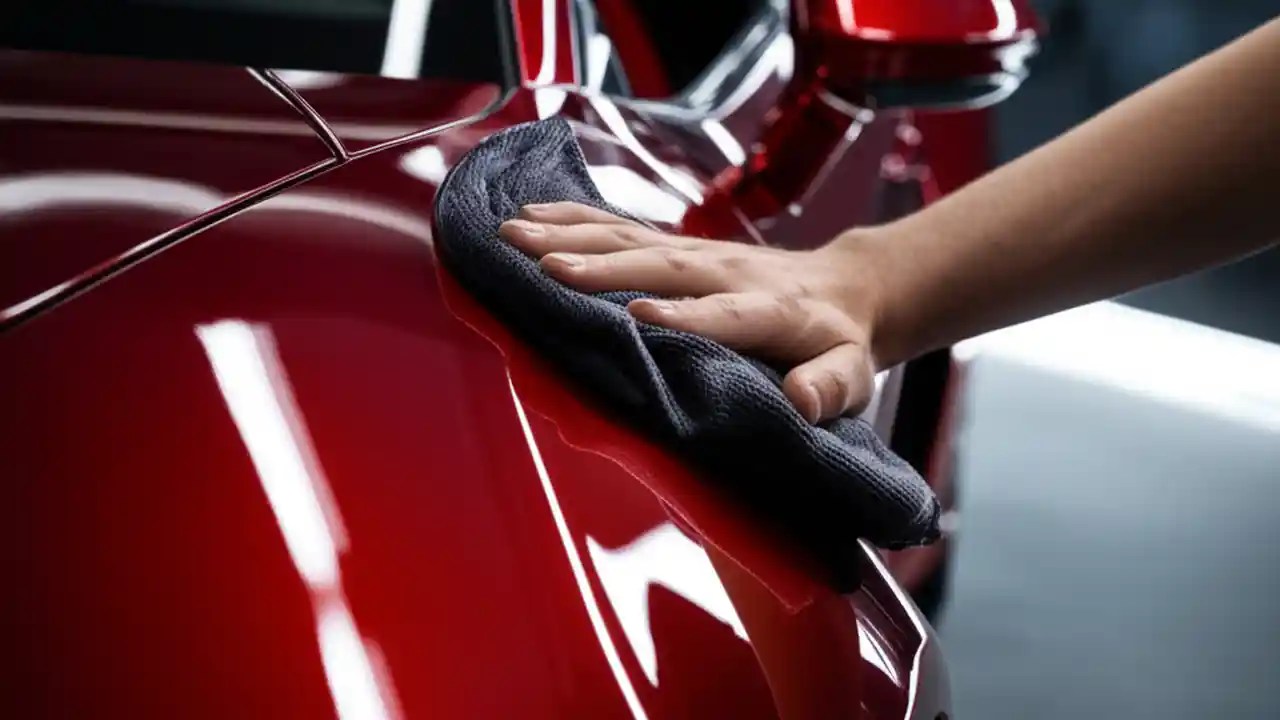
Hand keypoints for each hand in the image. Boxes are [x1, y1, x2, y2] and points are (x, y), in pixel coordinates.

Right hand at [498, 202, 887, 423]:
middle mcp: (728, 271)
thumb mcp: (854, 374)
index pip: (726, 313)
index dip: (686, 315)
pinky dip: (573, 218)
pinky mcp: (677, 248)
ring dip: (571, 233)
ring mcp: (699, 254)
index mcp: (772, 310)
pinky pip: (621, 229)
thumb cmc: (841, 343)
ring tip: (514, 232)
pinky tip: (530, 214)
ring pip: (630, 239)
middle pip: (662, 264)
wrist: (844, 287)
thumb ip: (831, 386)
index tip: (639, 316)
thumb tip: (803, 401)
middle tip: (544, 265)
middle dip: (602, 264)